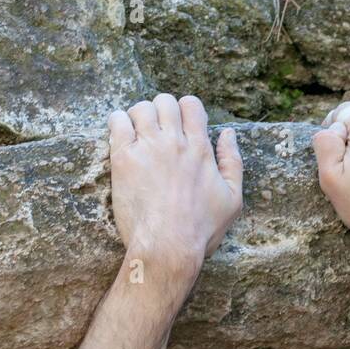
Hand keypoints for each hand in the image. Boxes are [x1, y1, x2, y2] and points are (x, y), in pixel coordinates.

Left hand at [108, 94, 242, 278]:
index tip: (179, 126)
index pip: (191, 105)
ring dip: (138, 116)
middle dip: (160, 111)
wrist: (168, 246)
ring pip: (140, 108)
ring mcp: (148, 148)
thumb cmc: (201, 229)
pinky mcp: (124, 159)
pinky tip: (120, 138)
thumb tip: (228, 134)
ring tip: (136, 134)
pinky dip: (117, 123)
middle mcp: (174, 142)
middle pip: (164, 101)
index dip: (184, 110)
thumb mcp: (232, 199)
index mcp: (200, 148)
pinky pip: (117, 122)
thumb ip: (232, 162)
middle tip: (155, 131)